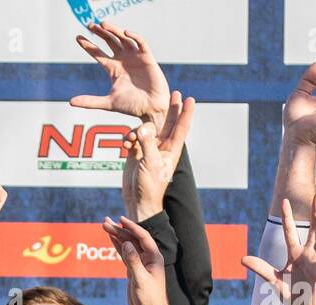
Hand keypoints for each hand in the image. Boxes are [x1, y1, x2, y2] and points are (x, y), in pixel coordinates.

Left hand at [71, 21, 169, 123]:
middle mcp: (123, 60)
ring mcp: (135, 57)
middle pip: (110, 41)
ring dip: (114, 30)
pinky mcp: (147, 57)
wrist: (151, 109)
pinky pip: (140, 42)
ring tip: (103, 24)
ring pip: (123, 38)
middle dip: (100, 33)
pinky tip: (125, 32)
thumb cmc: (131, 106)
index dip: (88, 45)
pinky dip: (134, 36)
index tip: (77, 37)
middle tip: (90, 24)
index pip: (98, 53)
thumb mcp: (108, 103)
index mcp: (113, 68)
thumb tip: (71, 102)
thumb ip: (89, 101)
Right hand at [102, 215, 168, 304]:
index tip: (120, 220)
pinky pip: (124, 255)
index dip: (131, 227)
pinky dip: (117, 246)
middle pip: (132, 239)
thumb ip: (133, 261)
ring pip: (127, 246)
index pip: (142, 237)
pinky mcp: (133, 270)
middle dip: (119, 230)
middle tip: (105, 222)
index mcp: (154, 258)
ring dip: (116, 236)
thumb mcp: (140, 279)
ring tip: (105, 225)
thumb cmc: (150, 298)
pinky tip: (111, 239)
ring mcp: (140, 263)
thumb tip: (126, 243)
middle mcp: (148, 258)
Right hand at [122, 93, 194, 220]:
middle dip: (171, 109)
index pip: (181, 127)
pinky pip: (132, 138)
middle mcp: (161, 147)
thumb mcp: (150, 164)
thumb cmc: (150, 186)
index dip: (186, 113)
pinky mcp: (136, 153)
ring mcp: (148, 149)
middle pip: (167, 123)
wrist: (138, 201)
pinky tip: (124, 145)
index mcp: (171, 150)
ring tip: (130, 140)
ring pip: (145, 129)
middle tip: (175, 93)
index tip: (190, 98)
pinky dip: (128, 138)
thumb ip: (147, 144)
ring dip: (137, 130)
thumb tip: (142, 128)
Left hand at [243, 195, 315, 304]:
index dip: (287, 217)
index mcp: (296, 254)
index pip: (290, 232)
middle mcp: (309, 255)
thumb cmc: (293, 295)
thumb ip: (261, 268)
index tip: (284, 201)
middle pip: (313, 229)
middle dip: (315, 213)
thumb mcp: (274, 280)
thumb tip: (242, 259)